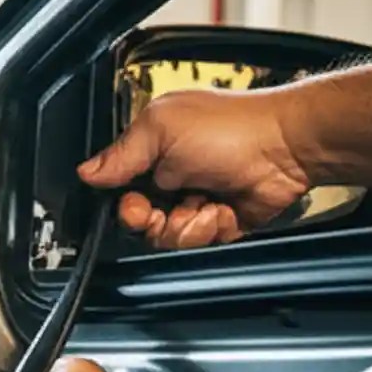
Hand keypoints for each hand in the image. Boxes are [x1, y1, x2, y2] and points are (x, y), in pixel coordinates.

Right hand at [77, 89, 313, 248]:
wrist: (284, 148)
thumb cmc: (231, 128)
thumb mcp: (160, 130)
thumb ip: (119, 155)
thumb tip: (86, 171)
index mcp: (152, 150)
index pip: (119, 190)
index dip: (123, 205)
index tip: (134, 204)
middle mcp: (172, 177)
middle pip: (141, 221)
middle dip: (154, 220)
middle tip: (169, 206)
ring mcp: (195, 201)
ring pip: (169, 237)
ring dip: (186, 224)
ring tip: (205, 202)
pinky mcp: (218, 222)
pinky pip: (198, 243)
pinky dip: (209, 229)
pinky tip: (222, 209)